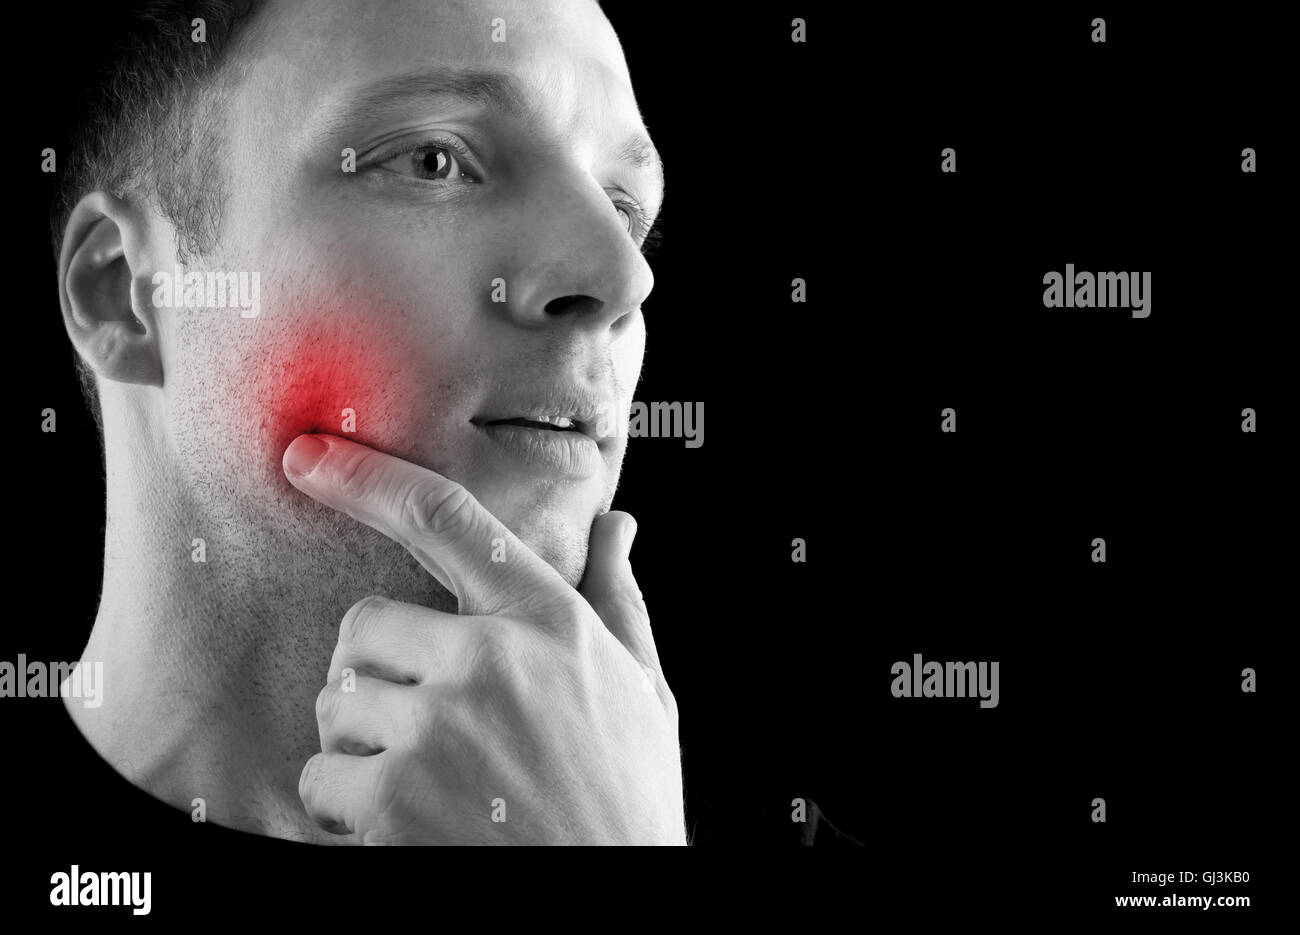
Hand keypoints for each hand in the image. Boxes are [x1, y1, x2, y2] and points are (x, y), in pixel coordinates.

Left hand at [283, 434, 684, 844]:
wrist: (617, 900)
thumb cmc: (627, 795)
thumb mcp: (642, 687)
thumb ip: (620, 598)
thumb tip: (618, 525)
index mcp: (548, 620)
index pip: (445, 519)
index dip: (368, 477)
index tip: (308, 453)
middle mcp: (488, 660)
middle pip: (364, 624)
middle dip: (380, 671)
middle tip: (426, 720)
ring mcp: (437, 730)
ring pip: (339, 702)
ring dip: (364, 742)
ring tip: (427, 779)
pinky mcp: (395, 801)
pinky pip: (321, 779)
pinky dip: (345, 807)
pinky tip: (403, 821)